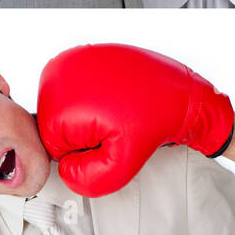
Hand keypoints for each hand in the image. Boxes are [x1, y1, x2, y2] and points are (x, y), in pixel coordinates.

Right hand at [37, 43, 234, 196]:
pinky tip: (112, 96)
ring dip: (86, 116)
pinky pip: (73, 92)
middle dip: (83, 132)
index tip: (108, 137)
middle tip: (114, 123)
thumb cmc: (157, 117)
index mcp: (58, 96)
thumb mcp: (124, 163)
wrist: (182, 90)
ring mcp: (67, 59)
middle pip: (54, 125)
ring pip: (62, 110)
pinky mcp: (78, 55)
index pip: (51, 145)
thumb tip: (66, 172)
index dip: (83, 150)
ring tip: (114, 108)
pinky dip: (90, 98)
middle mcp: (56, 70)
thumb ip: (90, 179)